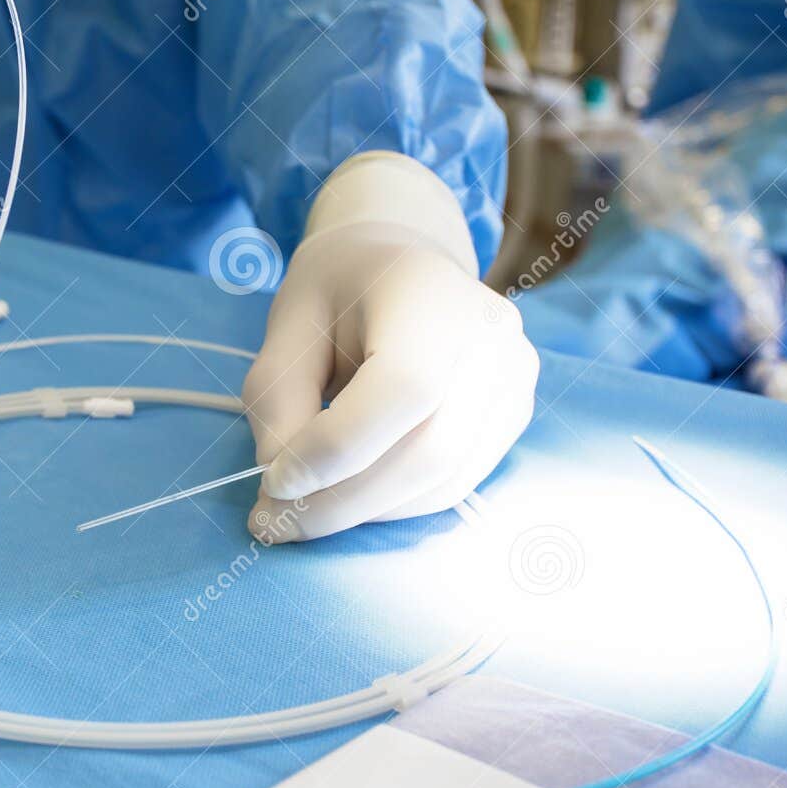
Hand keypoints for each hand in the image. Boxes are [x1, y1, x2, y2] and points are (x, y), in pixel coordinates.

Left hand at [240, 153, 538, 541]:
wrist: (403, 264)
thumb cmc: (338, 291)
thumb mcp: (287, 326)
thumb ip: (279, 400)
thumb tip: (285, 483)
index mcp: (431, 296)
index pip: (402, 389)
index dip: (336, 449)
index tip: (272, 482)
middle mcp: (491, 337)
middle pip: (429, 450)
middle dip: (342, 501)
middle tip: (274, 522)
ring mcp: (514, 380)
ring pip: (442, 480)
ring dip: (363, 512)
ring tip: (300, 513)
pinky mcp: (513, 416)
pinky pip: (453, 483)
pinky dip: (392, 504)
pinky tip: (347, 496)